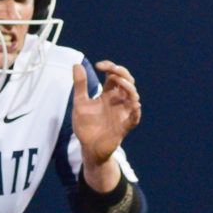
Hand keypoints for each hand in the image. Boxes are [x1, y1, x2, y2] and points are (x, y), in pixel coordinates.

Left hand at [72, 60, 140, 188]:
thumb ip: (80, 85)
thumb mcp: (80, 103)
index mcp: (108, 94)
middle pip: (127, 81)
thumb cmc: (85, 126)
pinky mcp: (125, 126)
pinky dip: (135, 110)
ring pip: (133, 95)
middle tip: (111, 69)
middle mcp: (118, 101)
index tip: (99, 65)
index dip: (110, 66)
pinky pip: (135, 117)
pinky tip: (133, 104)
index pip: (114, 75)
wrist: (88, 147)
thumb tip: (77, 64)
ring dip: (128, 86)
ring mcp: (123, 112)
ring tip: (119, 81)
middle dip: (122, 72)